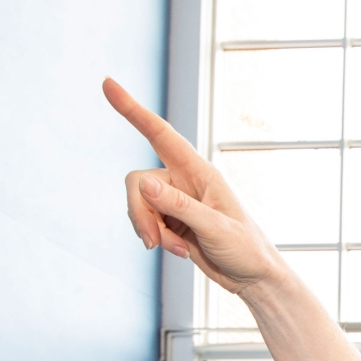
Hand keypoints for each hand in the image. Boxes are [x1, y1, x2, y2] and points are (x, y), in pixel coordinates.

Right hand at [104, 79, 283, 293]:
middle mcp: (184, 180)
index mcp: (200, 172)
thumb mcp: (215, 229)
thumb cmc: (246, 249)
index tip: (107, 83)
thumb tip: (143, 182)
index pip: (160, 134)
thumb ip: (179, 205)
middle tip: (152, 241)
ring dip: (150, 230)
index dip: (132, 110)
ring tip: (175, 249)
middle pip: (137, 183)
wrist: (253, 278)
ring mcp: (176, 200)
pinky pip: (145, 222)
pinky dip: (156, 238)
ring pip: (138, 204)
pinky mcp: (171, 219)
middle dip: (139, 212)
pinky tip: (178, 251)